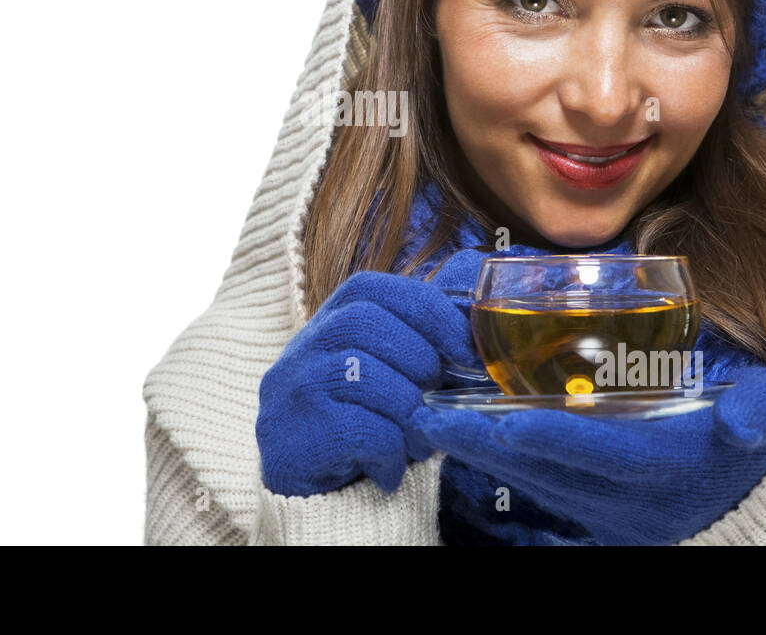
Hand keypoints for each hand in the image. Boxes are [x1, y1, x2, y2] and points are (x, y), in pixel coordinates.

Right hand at [256, 266, 479, 496]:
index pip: (374, 289)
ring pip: (365, 376)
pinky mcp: (291, 436)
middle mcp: (304, 345)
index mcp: (330, 318)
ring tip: (419, 442)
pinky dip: (390, 452)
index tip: (465, 348)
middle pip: (366, 323)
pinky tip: (389, 467)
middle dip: (419, 360)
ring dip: (408, 412)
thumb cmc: (363, 419)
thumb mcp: (392, 366)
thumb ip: (425, 327)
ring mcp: (294, 388)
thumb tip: (474, 275)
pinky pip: (359, 431)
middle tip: (435, 399)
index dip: (427, 310)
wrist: (310, 489)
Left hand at [408, 364, 765, 544]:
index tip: (509, 419)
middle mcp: (630, 498)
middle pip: (551, 472)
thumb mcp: (764, 412)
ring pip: (533, 479)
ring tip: (431, 421)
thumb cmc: (745, 433)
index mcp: (669, 467)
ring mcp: (606, 508)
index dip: (558, 438)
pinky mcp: (588, 507)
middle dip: (492, 445)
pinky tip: (460, 433)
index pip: (606, 457)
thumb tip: (749, 419)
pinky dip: (497, 459)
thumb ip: (760, 411)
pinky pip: (534, 483)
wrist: (744, 492)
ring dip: (482, 452)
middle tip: (436, 417)